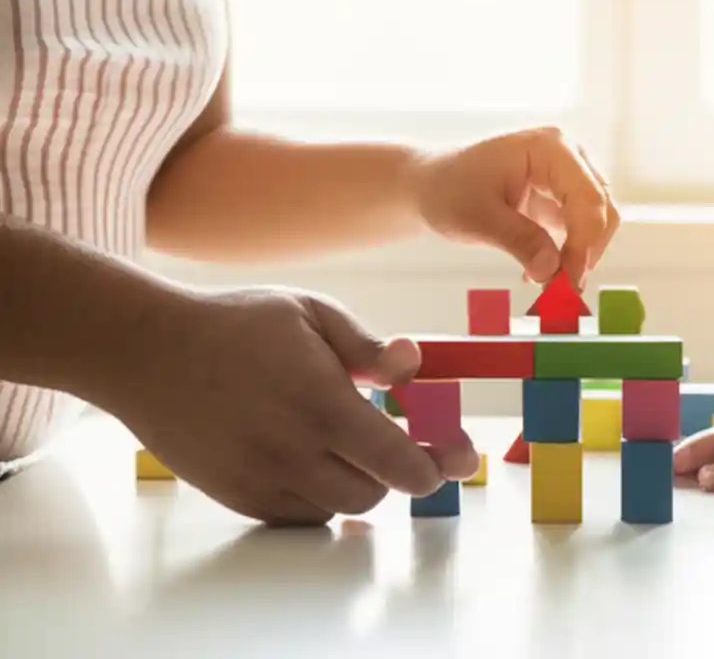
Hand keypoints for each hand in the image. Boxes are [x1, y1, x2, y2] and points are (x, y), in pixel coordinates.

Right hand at [105, 287, 477, 524]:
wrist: (146, 352)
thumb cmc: (237, 323)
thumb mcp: (309, 312)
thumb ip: (368, 347)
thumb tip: (415, 363)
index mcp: (322, 403)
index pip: (400, 463)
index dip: (436, 465)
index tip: (454, 455)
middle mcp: (294, 451)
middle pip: (377, 492)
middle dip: (399, 470)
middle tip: (401, 442)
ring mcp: (263, 479)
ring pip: (341, 507)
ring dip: (359, 482)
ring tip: (347, 442)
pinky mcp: (238, 496)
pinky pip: (301, 514)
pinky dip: (319, 494)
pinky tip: (309, 455)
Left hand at [413, 126, 619, 287]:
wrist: (429, 186)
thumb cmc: (447, 190)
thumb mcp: (477, 217)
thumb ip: (519, 241)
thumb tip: (554, 272)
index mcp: (550, 148)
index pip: (588, 198)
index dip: (584, 244)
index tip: (568, 282)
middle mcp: (567, 156)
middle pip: (601, 210)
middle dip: (585, 253)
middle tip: (562, 292)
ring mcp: (566, 176)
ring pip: (596, 223)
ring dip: (579, 258)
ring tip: (549, 287)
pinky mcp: (560, 198)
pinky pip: (578, 231)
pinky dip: (567, 256)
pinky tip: (540, 274)